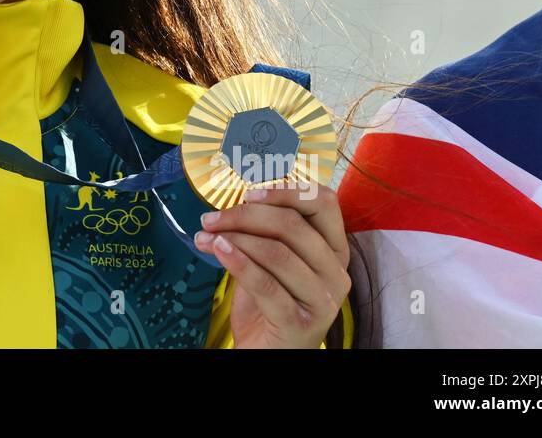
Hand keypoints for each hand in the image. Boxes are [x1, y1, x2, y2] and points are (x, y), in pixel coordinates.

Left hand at [194, 183, 350, 347]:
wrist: (268, 350)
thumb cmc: (271, 301)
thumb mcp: (272, 260)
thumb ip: (265, 231)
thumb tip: (233, 204)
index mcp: (334, 250)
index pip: (323, 204)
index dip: (285, 191)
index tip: (248, 194)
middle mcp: (336, 273)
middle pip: (293, 225)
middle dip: (245, 215)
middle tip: (211, 218)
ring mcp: (323, 300)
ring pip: (277, 253)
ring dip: (234, 238)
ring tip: (205, 237)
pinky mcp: (301, 324)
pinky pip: (266, 285)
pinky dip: (238, 263)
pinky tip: (217, 250)